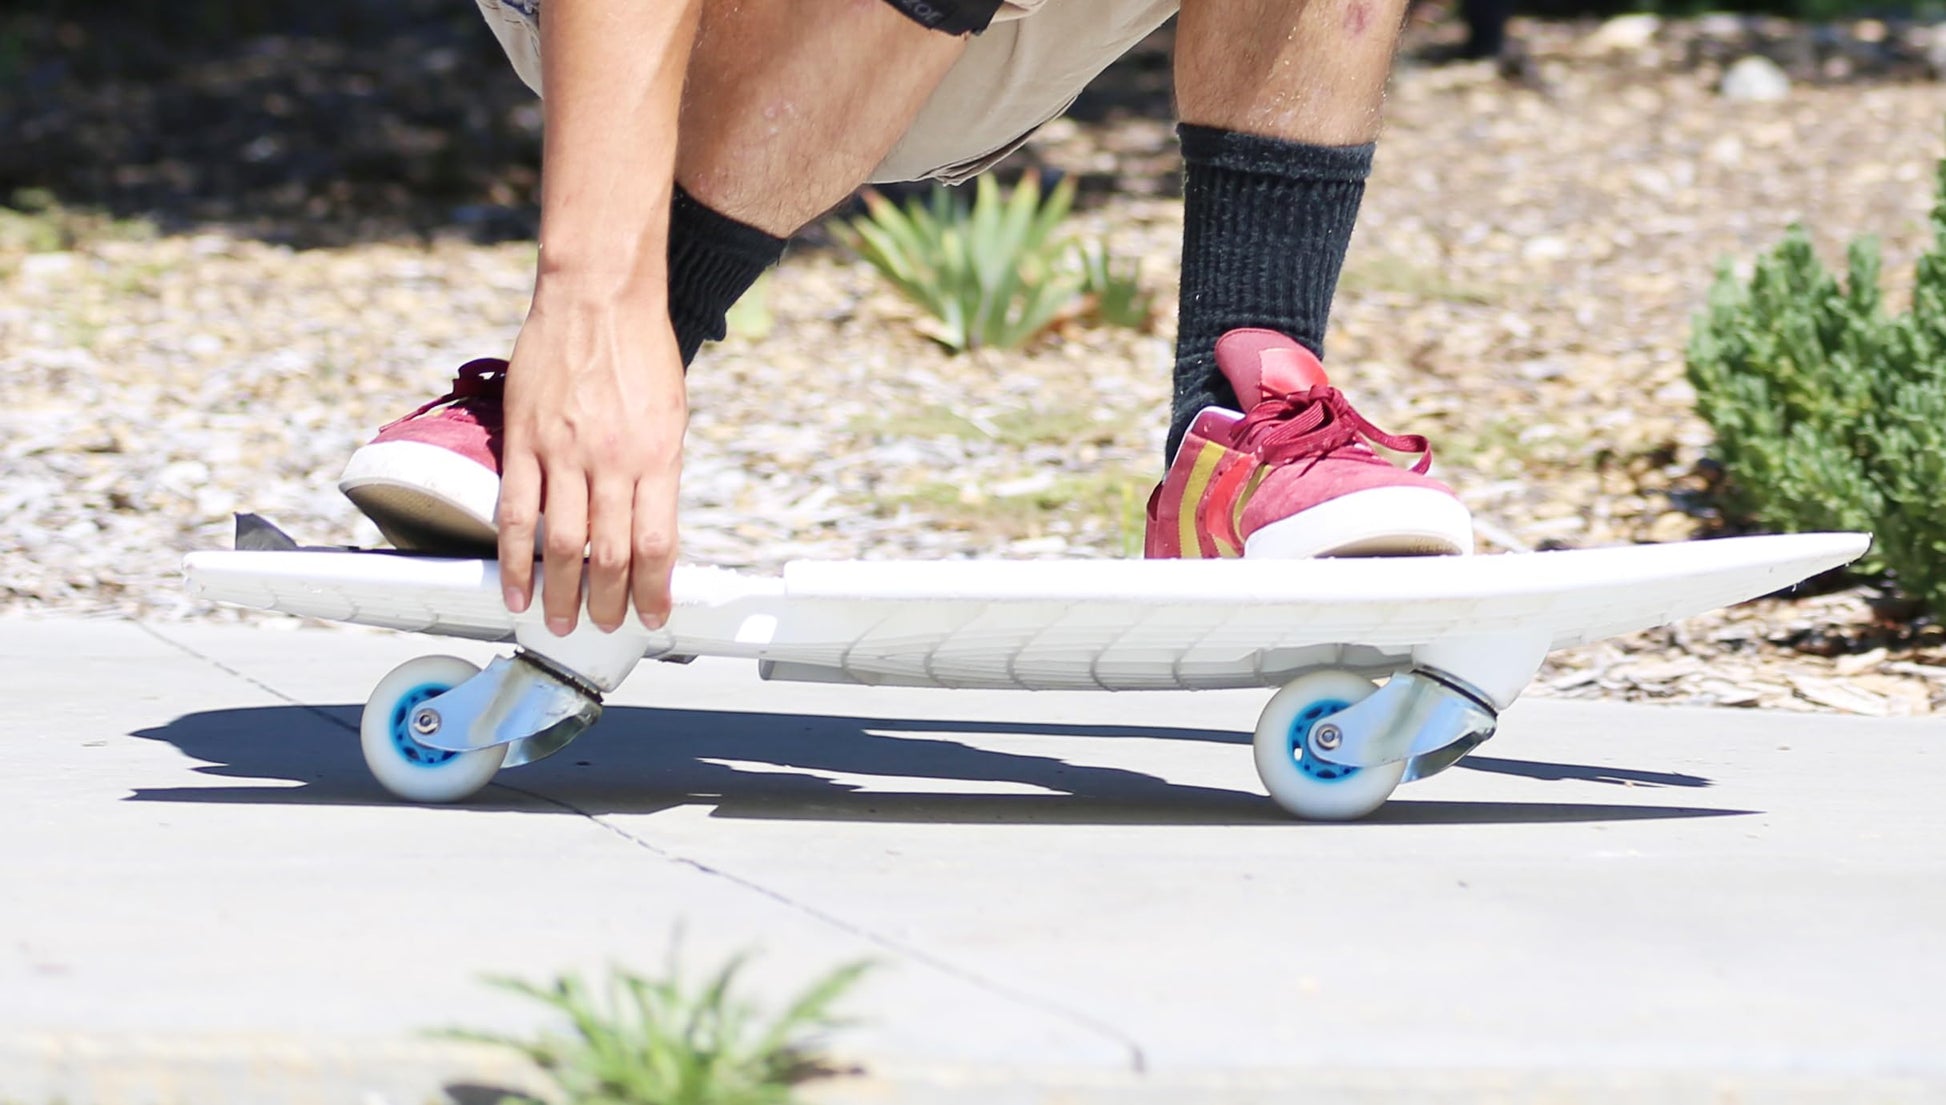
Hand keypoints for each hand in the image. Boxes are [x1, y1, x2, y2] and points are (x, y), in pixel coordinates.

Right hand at [497, 284, 686, 633]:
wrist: (598, 295)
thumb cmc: (641, 350)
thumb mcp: (670, 416)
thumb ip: (657, 471)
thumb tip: (650, 527)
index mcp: (657, 456)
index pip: (656, 544)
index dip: (654, 591)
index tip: (652, 617)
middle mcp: (612, 460)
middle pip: (609, 554)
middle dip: (608, 603)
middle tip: (603, 629)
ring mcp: (563, 452)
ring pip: (561, 544)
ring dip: (561, 593)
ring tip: (561, 623)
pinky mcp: (523, 440)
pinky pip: (515, 512)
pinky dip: (514, 558)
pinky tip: (516, 588)